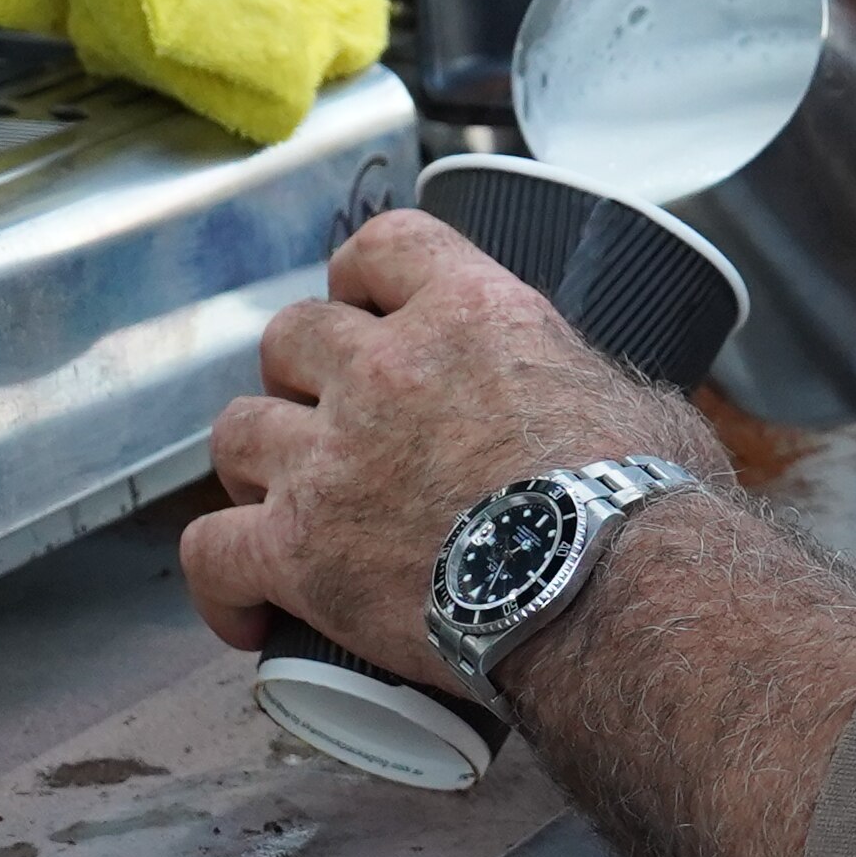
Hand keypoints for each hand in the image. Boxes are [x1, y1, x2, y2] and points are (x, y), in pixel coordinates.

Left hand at [181, 211, 725, 685]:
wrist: (612, 595)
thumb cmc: (646, 508)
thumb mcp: (634, 401)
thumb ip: (580, 384)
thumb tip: (590, 404)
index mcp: (472, 313)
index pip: (381, 247)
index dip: (361, 277)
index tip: (362, 305)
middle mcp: (386, 370)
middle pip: (291, 336)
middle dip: (304, 376)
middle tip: (332, 420)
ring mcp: (332, 460)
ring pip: (235, 432)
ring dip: (257, 464)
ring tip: (285, 501)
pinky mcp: (298, 551)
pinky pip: (209, 551)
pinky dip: (222, 584)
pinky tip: (251, 610)